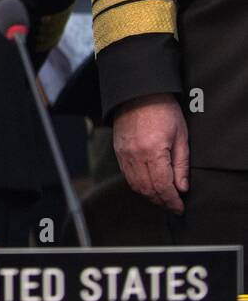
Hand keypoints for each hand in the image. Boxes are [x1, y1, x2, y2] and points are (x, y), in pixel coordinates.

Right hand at [113, 93, 188, 212]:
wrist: (138, 93)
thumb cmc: (164, 110)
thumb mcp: (181, 136)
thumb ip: (181, 165)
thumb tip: (182, 188)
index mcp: (153, 150)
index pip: (162, 185)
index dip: (172, 200)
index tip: (180, 208)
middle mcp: (135, 155)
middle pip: (147, 189)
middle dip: (161, 201)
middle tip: (173, 206)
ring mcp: (123, 153)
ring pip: (135, 185)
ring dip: (149, 195)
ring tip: (162, 198)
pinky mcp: (118, 151)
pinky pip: (127, 175)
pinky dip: (138, 185)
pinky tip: (149, 186)